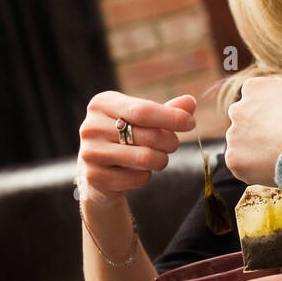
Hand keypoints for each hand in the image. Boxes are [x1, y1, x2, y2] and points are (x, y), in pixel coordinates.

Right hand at [77, 91, 196, 206]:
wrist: (99, 173)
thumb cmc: (125, 139)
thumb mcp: (143, 121)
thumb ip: (167, 110)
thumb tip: (190, 102)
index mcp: (102, 103)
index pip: (143, 110)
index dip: (172, 117)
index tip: (191, 123)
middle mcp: (91, 126)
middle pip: (148, 135)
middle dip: (170, 142)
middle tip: (171, 145)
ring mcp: (90, 152)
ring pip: (145, 158)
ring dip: (161, 160)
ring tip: (159, 159)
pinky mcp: (94, 177)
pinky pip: (137, 179)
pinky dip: (146, 177)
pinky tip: (137, 172)